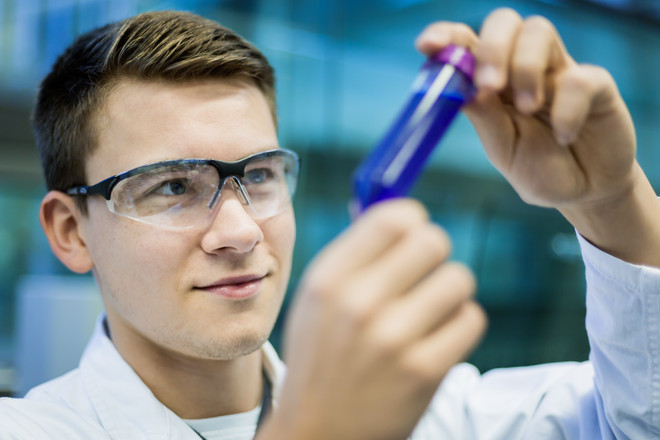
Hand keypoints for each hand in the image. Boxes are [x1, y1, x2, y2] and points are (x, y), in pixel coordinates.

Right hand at [260, 199, 485, 439]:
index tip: (412, 237)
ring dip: (450, 292)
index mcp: (328, 278)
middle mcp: (358, 303)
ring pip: (459, 278)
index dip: (413, 221)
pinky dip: (460, 325)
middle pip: (434, 240)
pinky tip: (438, 337)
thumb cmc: (320, 357)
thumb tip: (406, 215)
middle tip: (424, 274)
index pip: (394, 217)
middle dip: (434, 254)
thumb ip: (356, 255)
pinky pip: (471, 319)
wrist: (317, 431)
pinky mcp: (425, 372)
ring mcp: (393, 339)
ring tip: (430, 310)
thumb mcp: (316, 299)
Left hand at [416, 8, 659, 265]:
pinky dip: (568, 108)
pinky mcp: (596, 85)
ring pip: (538, 31)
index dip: (445, 36)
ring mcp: (558, 71)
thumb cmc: (539, 168)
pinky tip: (564, 136)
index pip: (464, 42)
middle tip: (489, 86)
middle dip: (490, 48)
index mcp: (491, 81)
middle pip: (503, 22)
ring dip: (525, 68)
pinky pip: (580, 77)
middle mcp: (521, 67)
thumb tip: (461, 91)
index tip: (428, 46)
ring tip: (527, 109)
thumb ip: (484, 119)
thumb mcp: (503, 149)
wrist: (584, 193)